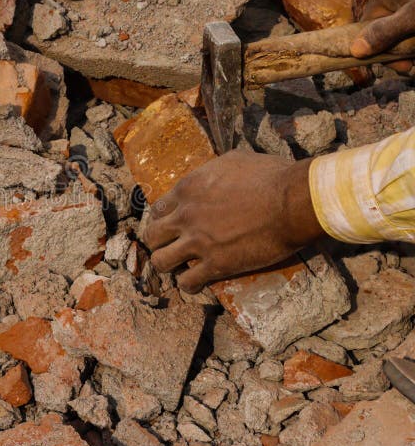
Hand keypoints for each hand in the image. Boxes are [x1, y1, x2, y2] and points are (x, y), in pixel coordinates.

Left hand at [143, 151, 324, 292]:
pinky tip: (196, 284)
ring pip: (160, 261)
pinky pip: (187, 283)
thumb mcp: (233, 160)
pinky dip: (189, 285)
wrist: (293, 201)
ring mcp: (198, 242)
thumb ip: (212, 171)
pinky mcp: (216, 264)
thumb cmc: (271, 176)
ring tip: (179, 267)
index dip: (162, 220)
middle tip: (171, 246)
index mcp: (187, 189)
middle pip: (151, 236)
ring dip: (168, 265)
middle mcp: (185, 216)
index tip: (172, 226)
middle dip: (159, 242)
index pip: (157, 209)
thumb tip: (212, 174)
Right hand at [350, 0, 414, 74]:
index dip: (384, 53)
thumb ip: (386, 33)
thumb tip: (355, 51)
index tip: (406, 64)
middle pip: (387, 36)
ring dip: (413, 47)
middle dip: (404, 51)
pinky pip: (412, 29)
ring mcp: (407, 2)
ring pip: (404, 35)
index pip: (367, 34)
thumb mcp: (414, 17)